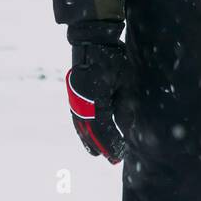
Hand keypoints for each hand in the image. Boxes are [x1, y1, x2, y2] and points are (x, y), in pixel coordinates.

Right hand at [66, 42, 135, 164]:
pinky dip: (82, 129)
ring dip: (89, 141)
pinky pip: (77, 117)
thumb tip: (127, 129)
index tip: (119, 155)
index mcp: (94, 98)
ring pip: (80, 126)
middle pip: (89, 131)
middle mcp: (81, 101)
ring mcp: (75, 98)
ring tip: (97, 153)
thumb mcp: (125, 81)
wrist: (92, 41)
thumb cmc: (113, 59)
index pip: (102, 129)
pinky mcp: (74, 95)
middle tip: (113, 160)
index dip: (110, 144)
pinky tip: (87, 136)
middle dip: (101, 147)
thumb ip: (125, 105)